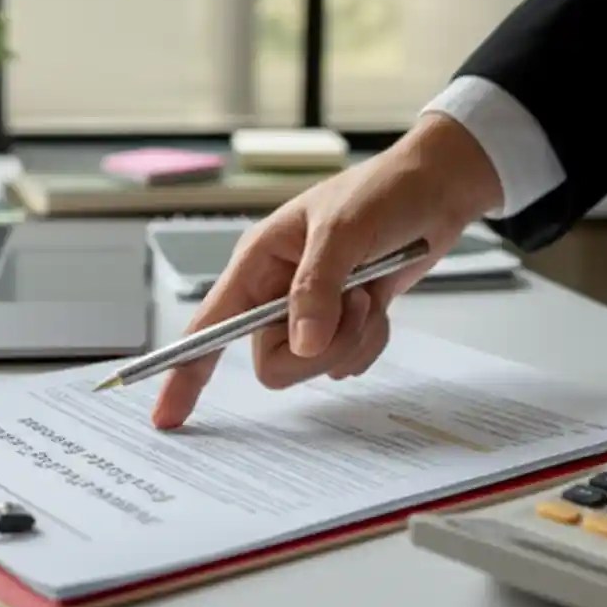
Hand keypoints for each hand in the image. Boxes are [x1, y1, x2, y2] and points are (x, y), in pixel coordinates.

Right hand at [150, 114, 503, 428]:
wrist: (438, 189)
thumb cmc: (383, 191)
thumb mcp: (344, 231)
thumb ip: (317, 288)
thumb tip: (302, 344)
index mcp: (258, 263)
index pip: (208, 326)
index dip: (185, 372)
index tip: (168, 417)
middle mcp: (276, 292)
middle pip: (273, 360)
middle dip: (320, 348)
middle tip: (353, 307)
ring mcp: (311, 310)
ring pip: (314, 365)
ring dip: (351, 338)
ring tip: (368, 293)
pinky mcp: (342, 320)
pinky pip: (346, 359)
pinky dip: (369, 340)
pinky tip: (378, 303)